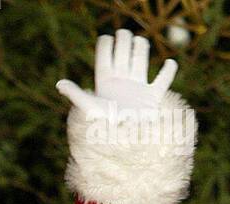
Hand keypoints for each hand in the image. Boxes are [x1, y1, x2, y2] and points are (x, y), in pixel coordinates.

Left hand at [56, 28, 177, 117]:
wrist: (123, 143)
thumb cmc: (104, 127)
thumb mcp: (88, 108)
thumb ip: (75, 94)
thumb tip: (59, 84)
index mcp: (106, 83)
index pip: (104, 57)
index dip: (105, 45)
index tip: (105, 38)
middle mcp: (121, 83)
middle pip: (123, 54)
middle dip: (124, 41)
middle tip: (124, 34)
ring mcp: (137, 88)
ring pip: (140, 60)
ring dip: (141, 48)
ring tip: (139, 42)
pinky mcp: (152, 97)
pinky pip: (163, 81)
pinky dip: (168, 71)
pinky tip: (170, 63)